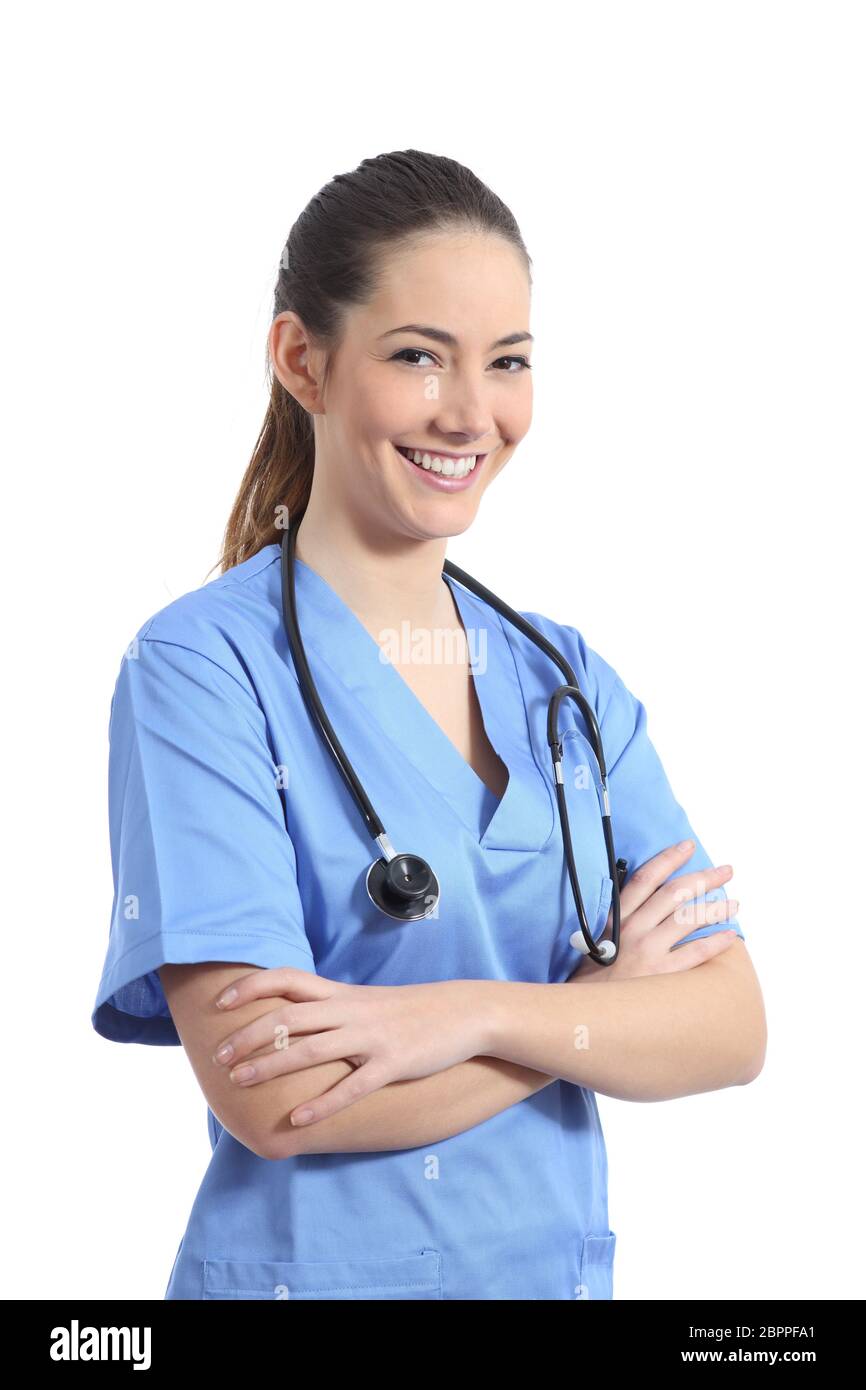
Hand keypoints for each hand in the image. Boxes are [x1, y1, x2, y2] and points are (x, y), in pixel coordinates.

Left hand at [210, 969, 487, 1125]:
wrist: (465, 1013)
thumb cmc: (410, 1011)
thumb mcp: (365, 1001)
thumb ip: (330, 1008)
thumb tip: (287, 1022)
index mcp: (342, 993)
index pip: (287, 979)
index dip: (251, 987)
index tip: (220, 1003)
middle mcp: (351, 1011)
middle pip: (289, 1017)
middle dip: (248, 1036)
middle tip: (218, 1057)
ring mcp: (372, 1037)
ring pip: (311, 1050)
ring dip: (271, 1065)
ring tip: (240, 1082)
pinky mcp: (394, 1063)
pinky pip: (352, 1086)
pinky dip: (322, 1104)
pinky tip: (298, 1120)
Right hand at [569, 840, 739, 983]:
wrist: (580, 1012)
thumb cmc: (589, 978)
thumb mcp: (593, 940)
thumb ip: (617, 921)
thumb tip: (642, 903)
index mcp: (616, 916)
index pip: (645, 878)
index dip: (668, 859)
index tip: (688, 847)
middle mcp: (633, 928)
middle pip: (675, 893)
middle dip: (704, 877)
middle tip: (726, 871)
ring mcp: (647, 951)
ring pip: (688, 919)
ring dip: (715, 907)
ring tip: (734, 903)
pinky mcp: (659, 975)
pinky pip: (694, 954)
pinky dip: (715, 942)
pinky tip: (730, 936)